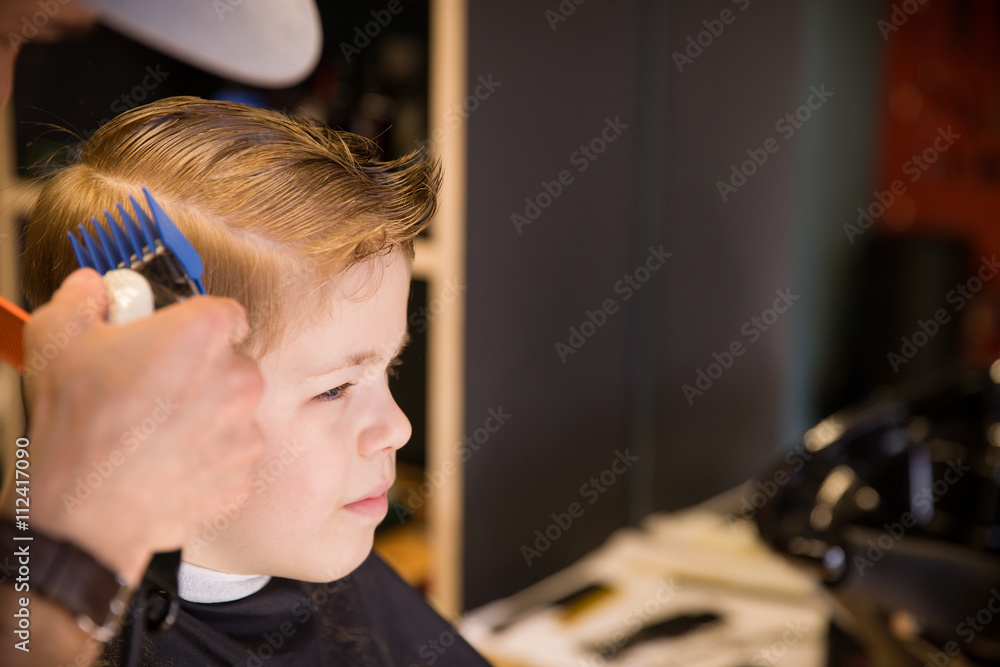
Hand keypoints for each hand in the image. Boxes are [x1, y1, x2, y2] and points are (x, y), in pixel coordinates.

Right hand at [9, 268, 264, 585]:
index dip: (197, 324)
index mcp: (204, 334)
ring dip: (204, 415)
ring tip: (153, 431)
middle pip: (230, 361)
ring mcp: (246, 429)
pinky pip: (230, 454)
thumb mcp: (57, 337)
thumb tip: (92, 287)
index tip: (175, 338)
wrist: (84, 515)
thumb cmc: (77, 429)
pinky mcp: (243, 472)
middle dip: (198, 371)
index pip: (225, 312)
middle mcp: (238, 378)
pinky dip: (206, 457)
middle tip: (153, 388)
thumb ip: (82, 297)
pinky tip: (165, 461)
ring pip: (233, 409)